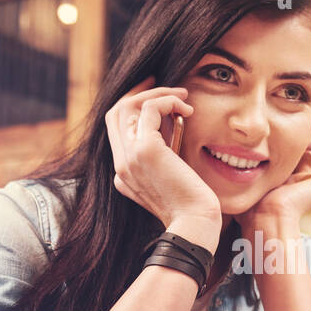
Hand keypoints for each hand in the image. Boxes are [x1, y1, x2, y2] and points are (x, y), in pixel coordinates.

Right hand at [105, 76, 220, 251]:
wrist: (194, 225)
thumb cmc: (192, 207)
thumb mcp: (172, 179)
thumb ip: (163, 157)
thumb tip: (171, 126)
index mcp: (123, 174)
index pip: (117, 129)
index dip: (133, 107)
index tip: (155, 96)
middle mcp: (120, 165)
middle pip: (115, 113)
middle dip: (140, 93)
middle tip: (166, 86)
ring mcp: (129, 157)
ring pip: (128, 106)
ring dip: (158, 94)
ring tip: (183, 98)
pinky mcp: (145, 150)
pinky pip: (150, 108)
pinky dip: (168, 101)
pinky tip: (187, 110)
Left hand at [235, 138, 310, 231]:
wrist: (268, 215)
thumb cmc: (254, 205)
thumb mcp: (246, 182)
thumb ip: (241, 173)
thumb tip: (228, 158)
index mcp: (288, 183)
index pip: (295, 157)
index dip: (290, 145)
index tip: (279, 143)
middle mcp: (305, 183)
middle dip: (305, 142)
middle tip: (294, 143)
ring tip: (306, 146)